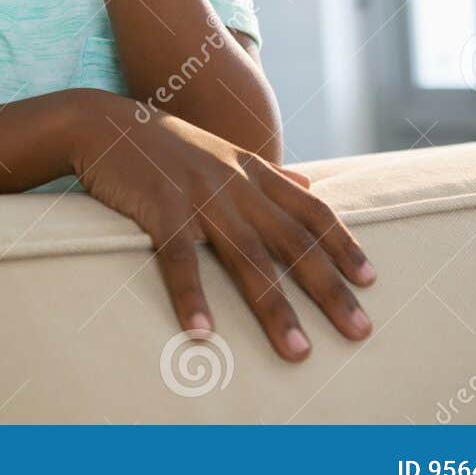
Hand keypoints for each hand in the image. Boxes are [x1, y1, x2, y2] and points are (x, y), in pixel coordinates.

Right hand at [66, 90, 375, 360]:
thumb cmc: (166, 145)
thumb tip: (308, 182)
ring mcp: (199, 194)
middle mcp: (235, 182)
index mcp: (253, 170)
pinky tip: (203, 333)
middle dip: (328, 289)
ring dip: (274, 307)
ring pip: (246, 256)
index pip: (311, 209)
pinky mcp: (159, 206)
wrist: (104, 123)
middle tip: (359, 330)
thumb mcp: (223, 151)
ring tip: (297, 350)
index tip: (370, 281)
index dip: (343, 245)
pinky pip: (179, 258)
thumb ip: (267, 172)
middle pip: (291, 241)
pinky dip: (191, 297)